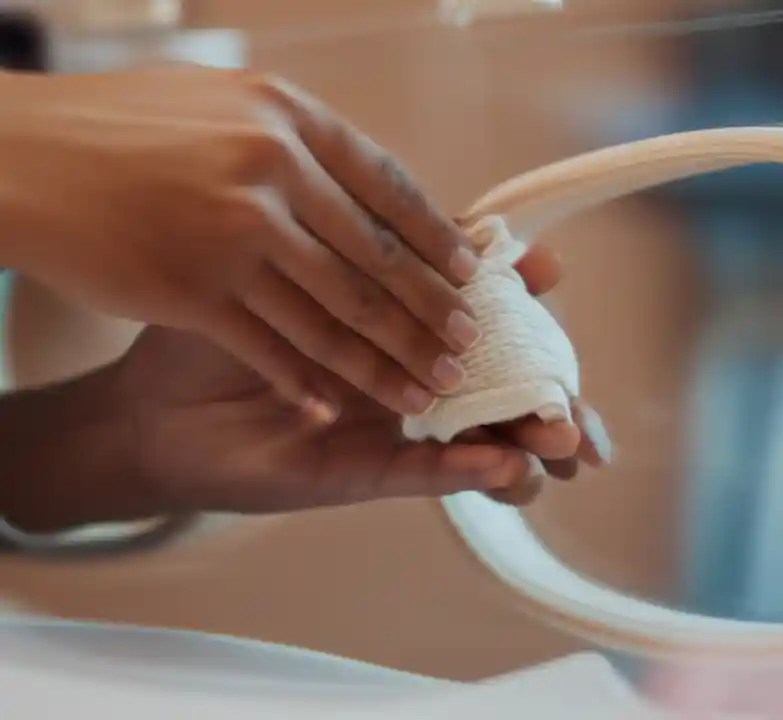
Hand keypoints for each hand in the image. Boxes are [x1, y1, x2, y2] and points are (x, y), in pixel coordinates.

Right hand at [0, 65, 480, 417]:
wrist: (25, 157)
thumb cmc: (128, 124)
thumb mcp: (225, 106)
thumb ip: (298, 144)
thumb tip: (372, 184)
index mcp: (287, 120)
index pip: (389, 189)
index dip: (436, 235)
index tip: (474, 269)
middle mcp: (270, 175)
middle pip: (377, 260)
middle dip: (429, 311)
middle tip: (471, 344)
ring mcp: (232, 235)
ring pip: (335, 315)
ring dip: (387, 360)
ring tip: (429, 389)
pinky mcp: (193, 291)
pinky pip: (272, 346)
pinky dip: (309, 380)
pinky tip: (339, 407)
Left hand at [0, 247, 609, 531]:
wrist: (156, 397)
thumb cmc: (234, 317)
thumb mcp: (317, 266)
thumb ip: (395, 252)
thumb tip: (475, 223)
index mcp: (418, 333)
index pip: (502, 329)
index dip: (539, 314)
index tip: (555, 273)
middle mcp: (422, 385)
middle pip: (513, 399)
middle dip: (559, 405)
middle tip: (580, 411)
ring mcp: (399, 432)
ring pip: (488, 446)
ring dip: (530, 446)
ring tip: (558, 444)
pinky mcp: (364, 473)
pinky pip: (425, 475)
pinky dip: (470, 473)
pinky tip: (506, 467)